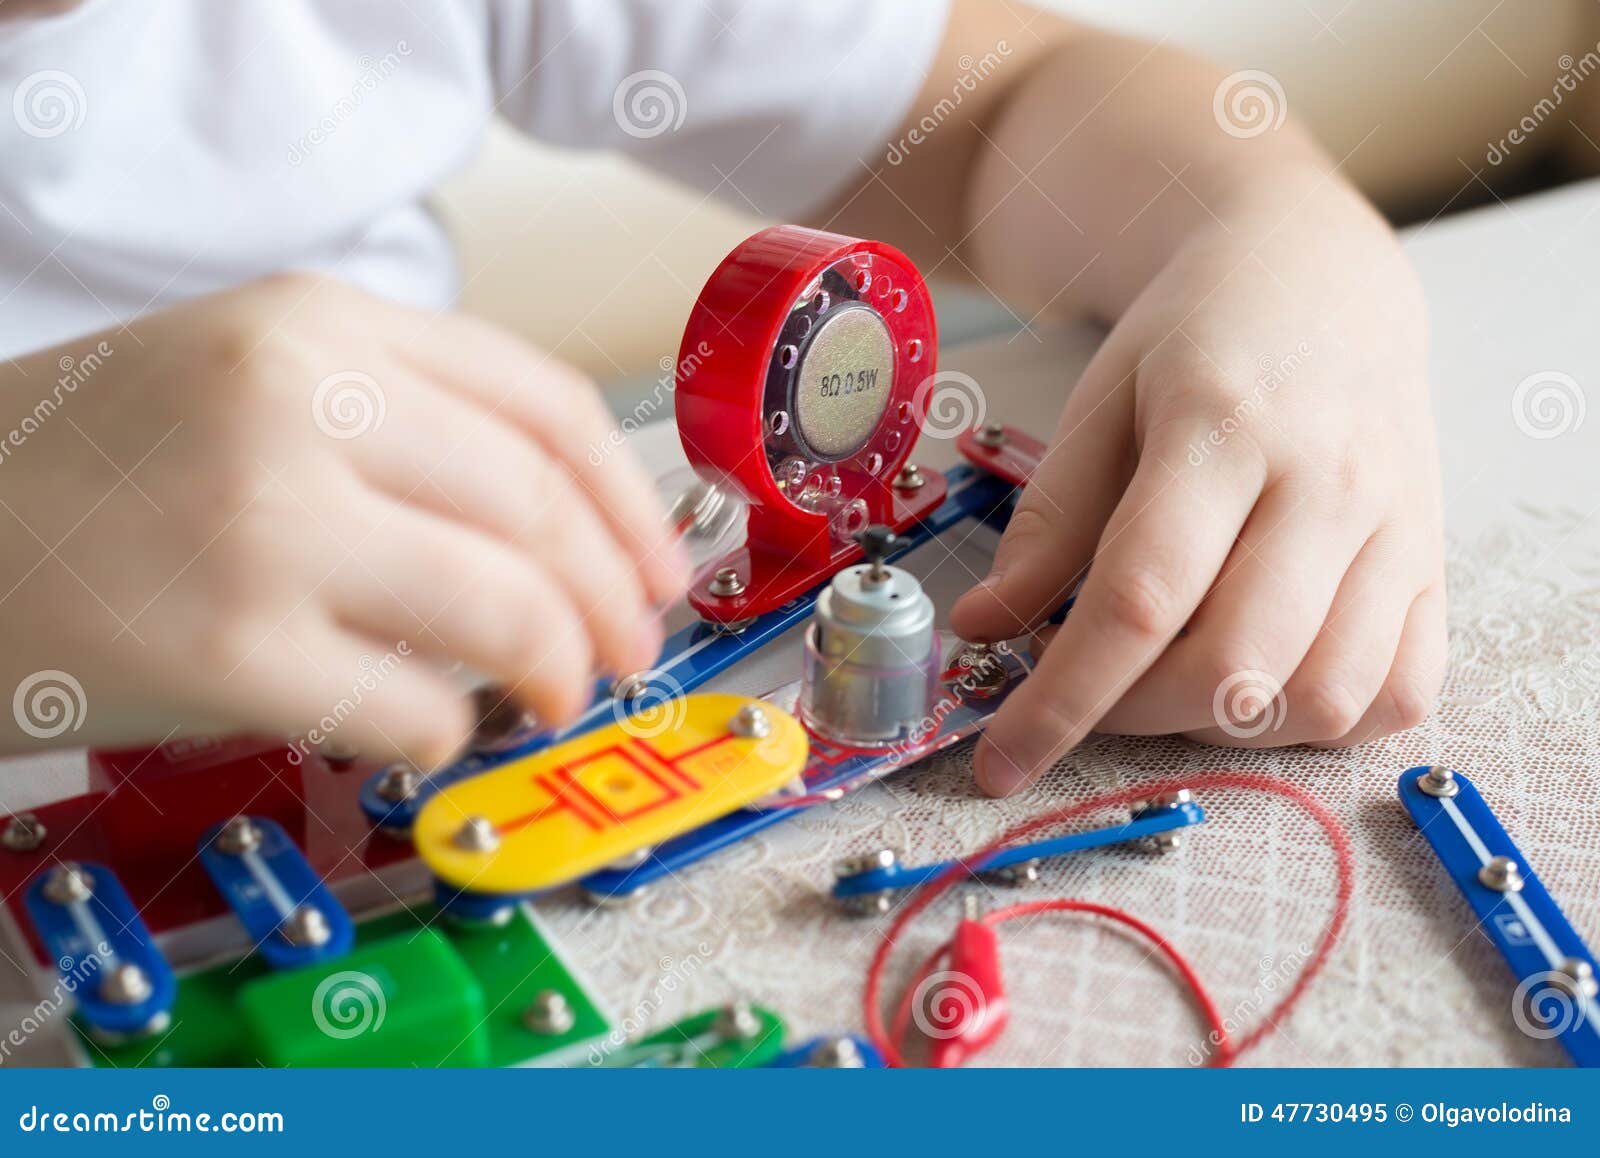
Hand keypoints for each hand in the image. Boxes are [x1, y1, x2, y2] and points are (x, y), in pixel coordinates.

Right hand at [0, 273, 687, 763]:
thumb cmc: (88, 467)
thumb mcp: (244, 378)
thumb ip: (397, 419)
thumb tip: (563, 526)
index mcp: (318, 323)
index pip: (548, 404)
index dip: (632, 502)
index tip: (658, 567)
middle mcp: (299, 401)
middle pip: (544, 509)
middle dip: (617, 602)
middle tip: (624, 654)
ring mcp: (264, 522)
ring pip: (507, 608)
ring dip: (558, 672)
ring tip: (548, 696)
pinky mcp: (228, 648)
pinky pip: (415, 706)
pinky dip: (448, 733)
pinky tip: (428, 730)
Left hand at [952, 207, 1445, 795]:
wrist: (1319, 277)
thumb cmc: (1194, 340)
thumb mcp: (1098, 404)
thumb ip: (1049, 522)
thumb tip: (984, 628)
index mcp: (1224, 426)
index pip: (1140, 599)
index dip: (1062, 699)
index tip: (999, 761)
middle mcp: (1328, 481)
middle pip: (1234, 664)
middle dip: (1135, 717)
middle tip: (1086, 691)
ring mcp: (1397, 527)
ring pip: (1323, 696)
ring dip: (1225, 726)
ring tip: (1170, 679)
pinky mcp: (1434, 563)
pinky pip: (1397, 693)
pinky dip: (1318, 722)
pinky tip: (1257, 684)